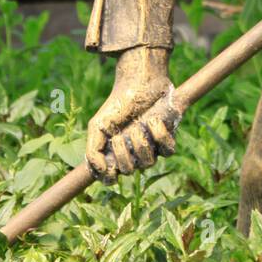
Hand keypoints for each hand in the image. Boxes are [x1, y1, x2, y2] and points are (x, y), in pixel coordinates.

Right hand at [86, 46, 176, 182]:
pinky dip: (160, 135)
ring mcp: (150, 147)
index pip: (110, 178)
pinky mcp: (167, 138)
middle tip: (121, 135)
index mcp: (114, 153)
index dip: (109, 177)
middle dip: (123, 152)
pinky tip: (154, 121)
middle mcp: (132, 153)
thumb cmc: (118, 104)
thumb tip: (102, 171)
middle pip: (128, 171)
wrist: (139, 83)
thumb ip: (93, 150)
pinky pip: (168, 151)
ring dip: (141, 142)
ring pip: (148, 163)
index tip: (108, 167)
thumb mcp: (97, 125)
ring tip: (139, 125)